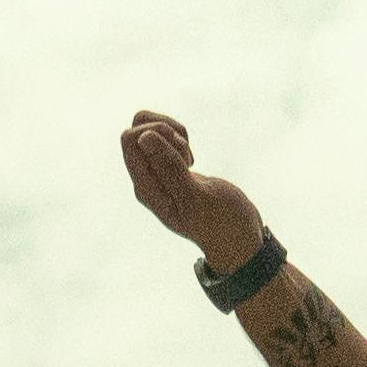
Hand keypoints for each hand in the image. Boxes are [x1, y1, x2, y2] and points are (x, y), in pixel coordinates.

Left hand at [121, 111, 266, 275]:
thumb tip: (143, 137)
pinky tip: (192, 161)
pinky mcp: (172, 170)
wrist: (237, 236)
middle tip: (186, 154)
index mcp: (146, 188)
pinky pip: (165, 139)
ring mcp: (158, 175)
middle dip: (165, 129)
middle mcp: (147, 180)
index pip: (130, 140)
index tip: (180, 146)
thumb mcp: (197, 196)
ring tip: (191, 159)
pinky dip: (181, 139)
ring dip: (174, 133)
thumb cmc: (221, 222)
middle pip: (137, 130)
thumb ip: (170, 167)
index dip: (154, 130)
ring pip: (151, 130)